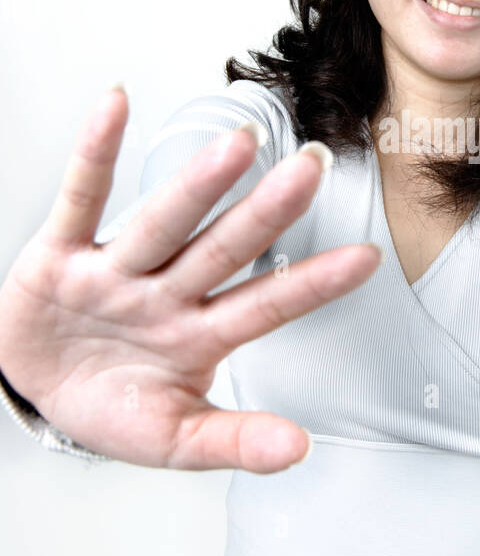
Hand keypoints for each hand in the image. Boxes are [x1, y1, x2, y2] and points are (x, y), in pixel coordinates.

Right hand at [0, 87, 381, 471]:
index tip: (367, 258)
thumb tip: (298, 450)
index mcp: (199, 335)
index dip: (312, 283)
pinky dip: (96, 152)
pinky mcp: (61, 255)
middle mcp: (167, 292)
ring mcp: (117, 270)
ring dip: (198, 186)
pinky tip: (116, 105)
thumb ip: (233, 440)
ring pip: (164, 223)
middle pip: (223, 248)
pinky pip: (81, 198)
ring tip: (237, 146)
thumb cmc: (110, 406)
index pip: (266, 305)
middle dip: (266, 212)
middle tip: (311, 168)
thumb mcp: (173, 439)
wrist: (35, 393)